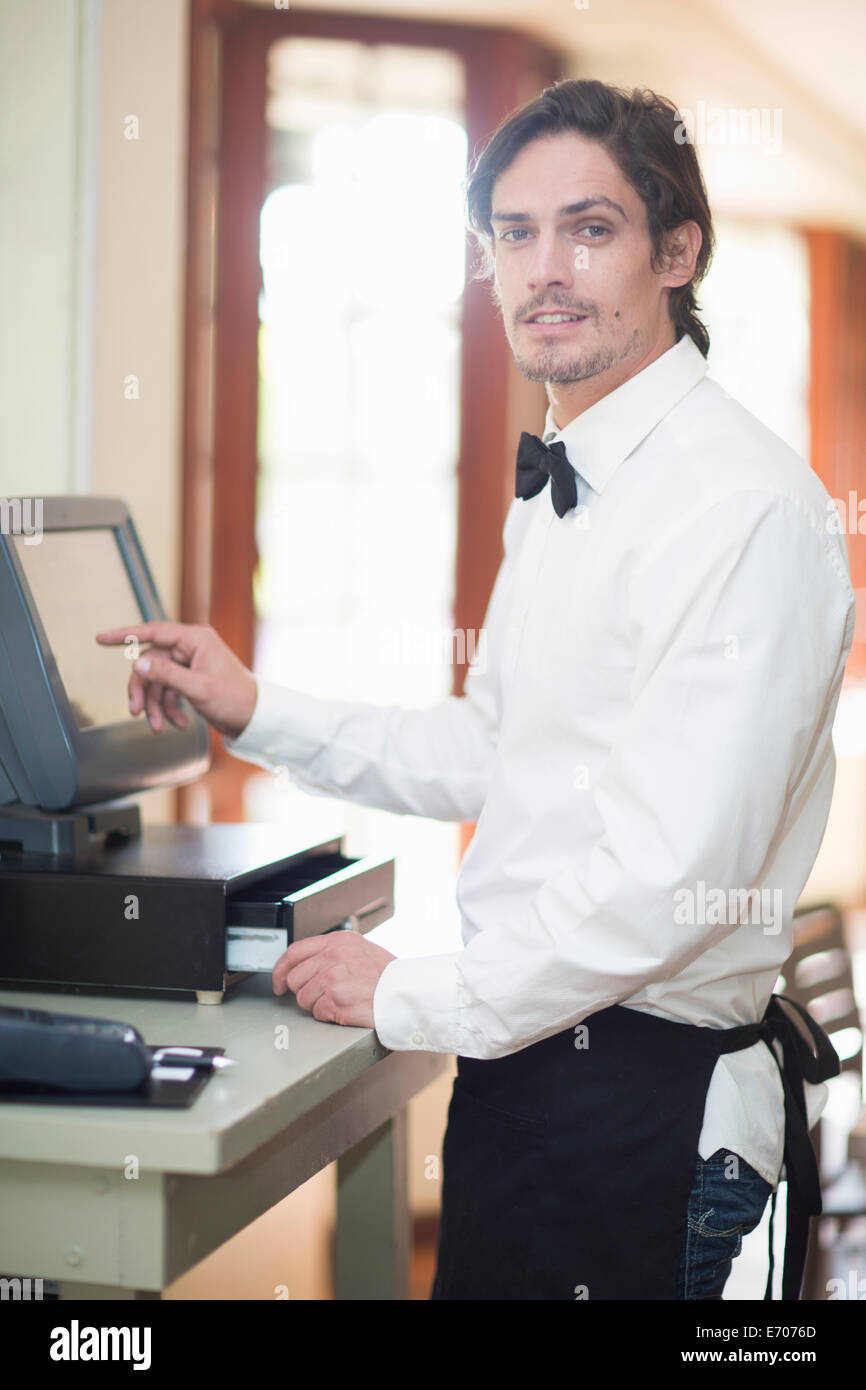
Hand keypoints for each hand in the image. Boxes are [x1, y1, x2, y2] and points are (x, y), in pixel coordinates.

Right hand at [95, 621, 257, 739]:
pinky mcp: (190, 681)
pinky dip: (168, 708)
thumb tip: (137, 664)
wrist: (254, 719)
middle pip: (150, 664)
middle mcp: (191, 648)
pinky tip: (177, 723)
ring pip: (157, 681)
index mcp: (195, 639)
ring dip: (156, 705)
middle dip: (144, 690)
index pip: (153, 631)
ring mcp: (189, 664)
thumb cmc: (235, 699)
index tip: (100, 639)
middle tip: (136, 712)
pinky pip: (168, 691)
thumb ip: (166, 675)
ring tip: (160, 727)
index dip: (125, 635)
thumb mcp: (198, 688)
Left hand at [272, 932, 395, 1028]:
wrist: (407, 993)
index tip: (278, 982)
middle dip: (304, 991)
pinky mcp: (336, 1001)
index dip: (280, 970)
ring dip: (318, 1005)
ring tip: (341, 1001)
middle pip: (295, 979)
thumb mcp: (360, 949)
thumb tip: (307, 964)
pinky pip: (318, 1013)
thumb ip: (333, 952)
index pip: (294, 952)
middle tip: (323, 995)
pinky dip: (330, 1016)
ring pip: (303, 999)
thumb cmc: (387, 976)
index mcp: (338, 941)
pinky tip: (346, 1009)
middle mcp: (333, 957)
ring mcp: (333, 979)